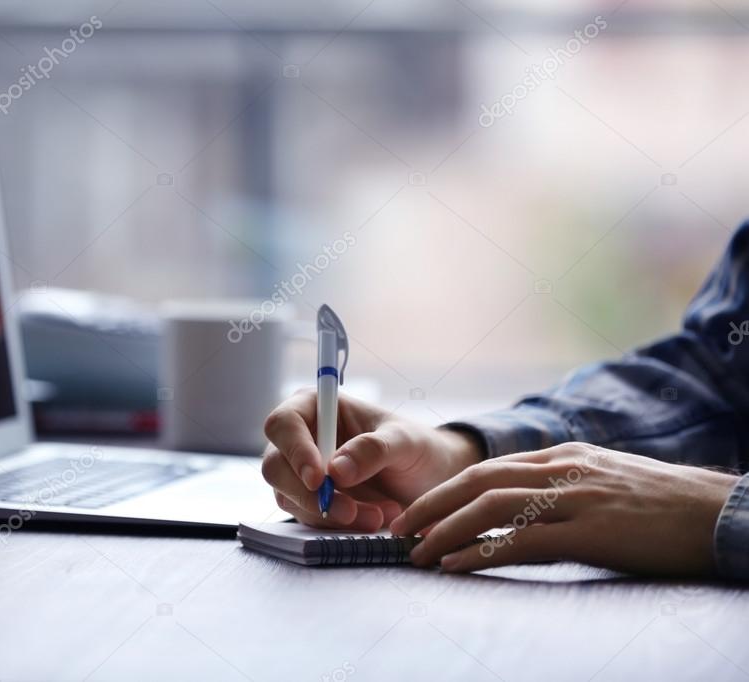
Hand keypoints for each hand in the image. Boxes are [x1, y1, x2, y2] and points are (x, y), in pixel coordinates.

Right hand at [261, 389, 483, 531]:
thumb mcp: (404, 441)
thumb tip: (336, 470)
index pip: (283, 424)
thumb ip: (374, 449)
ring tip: (378, 517)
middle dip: (310, 495)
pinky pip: (308, 519)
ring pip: (289, 498)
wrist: (429, 479)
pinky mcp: (310, 502)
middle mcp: (301, 439)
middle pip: (276, 467)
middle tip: (349, 511)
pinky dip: (337, 526)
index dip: (294, 450)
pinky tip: (372, 520)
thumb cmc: (415, 446)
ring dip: (329, 515)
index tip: (320, 479)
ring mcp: (300, 473)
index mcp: (315, 407)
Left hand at [390, 442, 738, 576]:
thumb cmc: (660, 504)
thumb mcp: (601, 480)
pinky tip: (456, 564)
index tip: (417, 510)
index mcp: (561, 458)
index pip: (489, 469)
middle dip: (431, 504)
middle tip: (397, 527)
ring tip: (415, 551)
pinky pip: (523, 540)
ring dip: (445, 529)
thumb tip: (522, 506)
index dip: (446, 490)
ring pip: (491, 507)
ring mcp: (575, 498)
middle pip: (478, 481)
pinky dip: (481, 551)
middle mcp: (561, 471)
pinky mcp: (590, 532)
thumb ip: (560, 485)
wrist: (717, 511)